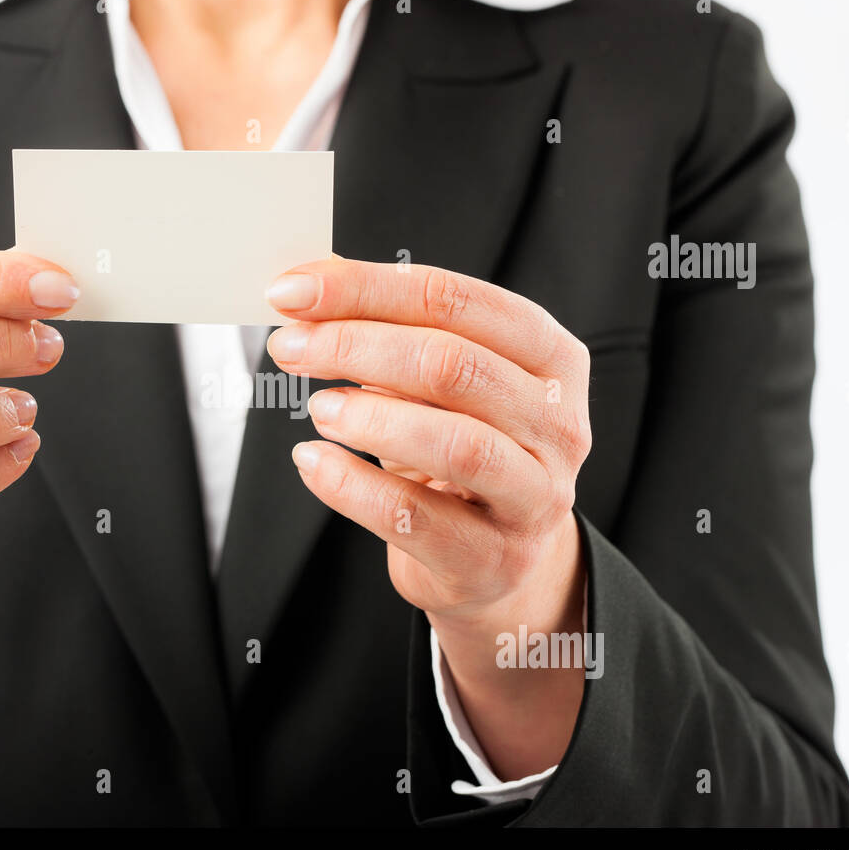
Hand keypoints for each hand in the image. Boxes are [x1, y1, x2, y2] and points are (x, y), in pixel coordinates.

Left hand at [265, 257, 590, 777]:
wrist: (494, 562)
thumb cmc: (461, 450)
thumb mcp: (440, 386)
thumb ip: (391, 334)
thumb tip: (310, 287)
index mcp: (550, 356)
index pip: (457, 300)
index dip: (366, 288)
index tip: (292, 290)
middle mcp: (557, 423)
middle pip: (454, 365)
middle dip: (356, 346)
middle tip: (291, 347)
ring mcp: (533, 496)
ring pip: (454, 443)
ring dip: (368, 417)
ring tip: (316, 407)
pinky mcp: (492, 558)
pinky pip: (414, 517)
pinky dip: (351, 486)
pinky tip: (312, 462)